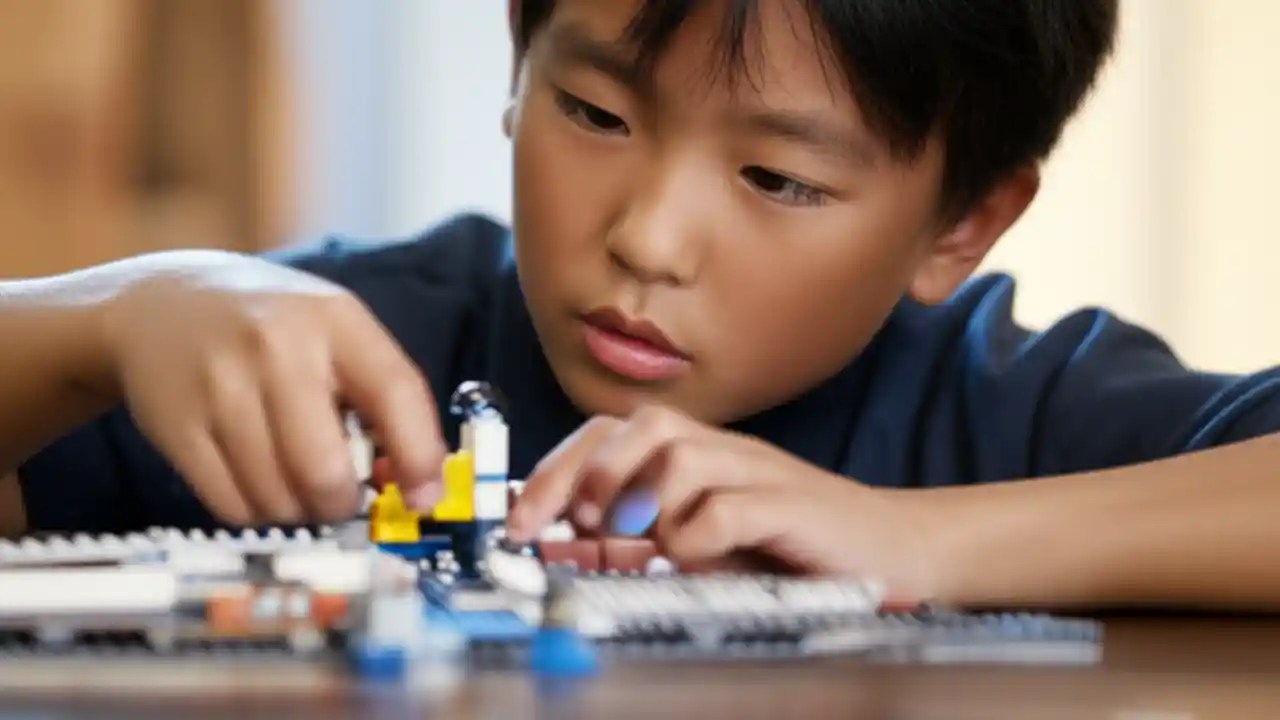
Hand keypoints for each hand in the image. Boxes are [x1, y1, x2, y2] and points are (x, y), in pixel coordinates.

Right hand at [97, 250, 444, 525]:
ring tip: (295, 482)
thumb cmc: (268, 323)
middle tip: (341, 496)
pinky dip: (257, 512)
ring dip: (300, 512)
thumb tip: (409, 482)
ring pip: (279, 500)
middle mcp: (275, 348)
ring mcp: (220, 389)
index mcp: (332, 318)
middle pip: (326, 470)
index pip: (395, 391)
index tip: (424, 498)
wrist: (157, 302)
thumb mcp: (330, 329)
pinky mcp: (177, 427)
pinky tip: (258, 482)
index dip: (419, 455)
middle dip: (344, 502)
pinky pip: (233, 507)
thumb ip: (376, 393)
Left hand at [508, 406, 936, 599]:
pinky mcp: (789, 504)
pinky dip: (695, 536)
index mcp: (694, 452)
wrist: (892, 547)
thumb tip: (566, 548)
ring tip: (636, 541)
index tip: (518, 521)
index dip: (557, 469)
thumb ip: (641, 540)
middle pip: (639, 425)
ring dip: (641, 501)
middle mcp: (721, 450)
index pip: (610, 433)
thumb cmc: (791, 544)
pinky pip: (725, 507)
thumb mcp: (703, 541)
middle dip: (585, 473)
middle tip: (568, 524)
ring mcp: (757, 471)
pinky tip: (695, 560)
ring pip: (677, 453)